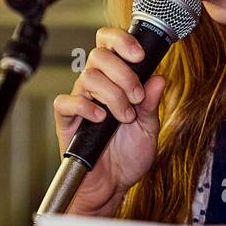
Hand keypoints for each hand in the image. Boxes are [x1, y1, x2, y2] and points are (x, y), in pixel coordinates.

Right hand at [53, 28, 163, 215]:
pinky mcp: (66, 119)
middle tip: (136, 98)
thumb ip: (151, 103)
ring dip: (112, 96)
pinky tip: (101, 119)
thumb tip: (159, 78)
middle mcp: (97, 85)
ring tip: (124, 117)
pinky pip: (66, 101)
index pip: (109, 42)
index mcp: (116, 79)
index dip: (122, 40)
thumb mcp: (149, 128)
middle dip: (124, 74)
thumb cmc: (129, 156)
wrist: (113, 185)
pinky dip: (85, 107)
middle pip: (99, 55)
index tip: (139, 56)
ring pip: (89, 77)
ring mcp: (80, 100)